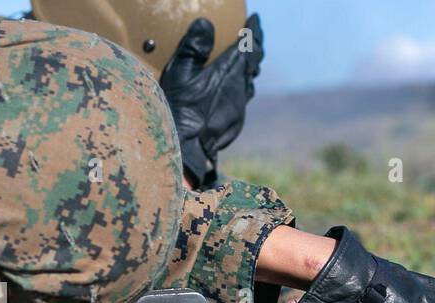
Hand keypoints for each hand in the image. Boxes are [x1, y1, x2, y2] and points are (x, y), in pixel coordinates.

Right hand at [160, 14, 263, 187]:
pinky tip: (233, 90)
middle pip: (254, 64)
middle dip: (255, 49)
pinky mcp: (235, 123)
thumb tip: (206, 24)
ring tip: (246, 61)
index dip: (255, 32)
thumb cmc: (179, 109)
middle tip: (253, 37)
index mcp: (230, 73)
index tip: (256, 20)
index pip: (250, 47)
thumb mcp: (180, 73)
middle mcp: (240, 90)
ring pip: (250, 83)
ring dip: (249, 70)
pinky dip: (241, 87)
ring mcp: (239, 108)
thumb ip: (194, 47)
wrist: (186, 150)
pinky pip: (243, 99)